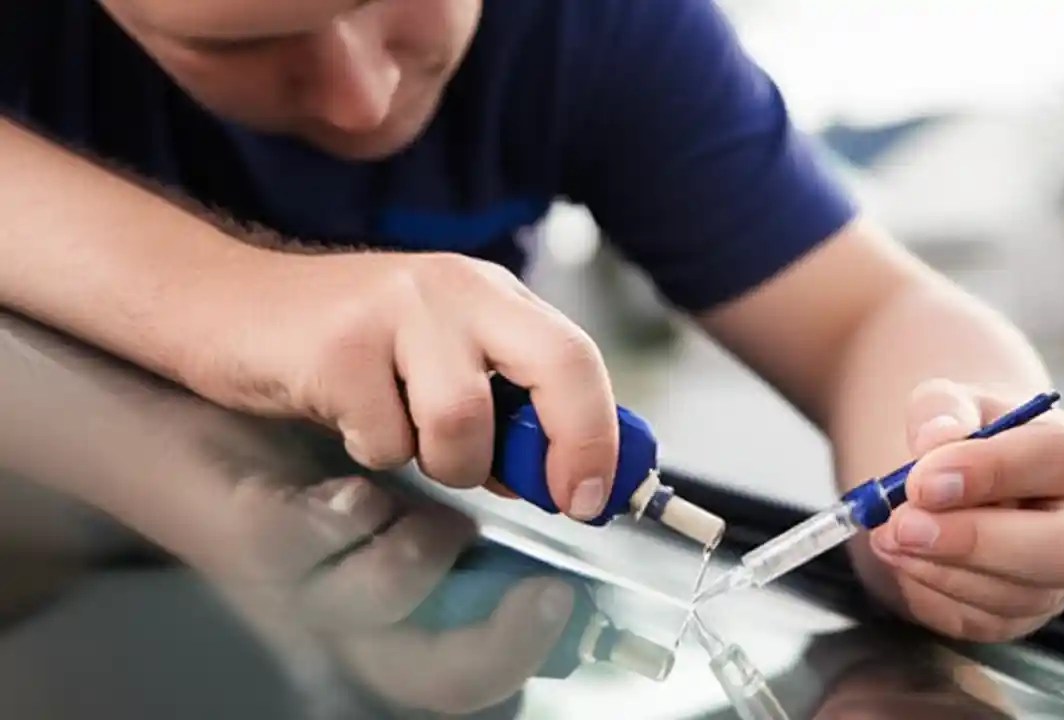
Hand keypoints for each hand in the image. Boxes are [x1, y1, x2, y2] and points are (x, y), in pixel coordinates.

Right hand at [180, 250, 617, 519]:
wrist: (224, 303)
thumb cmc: (344, 347)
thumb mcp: (437, 362)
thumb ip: (499, 410)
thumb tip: (559, 479)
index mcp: (489, 294)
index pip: (577, 354)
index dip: (600, 432)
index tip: (594, 494)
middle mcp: (455, 288)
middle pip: (558, 363)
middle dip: (568, 444)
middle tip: (555, 498)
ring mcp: (396, 308)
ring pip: (464, 421)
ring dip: (444, 462)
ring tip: (405, 440)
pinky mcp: (337, 345)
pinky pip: (384, 440)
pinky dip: (372, 453)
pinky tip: (346, 419)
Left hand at [215, 474, 576, 714]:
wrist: (173, 432)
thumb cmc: (293, 460)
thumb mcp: (391, 497)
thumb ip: (459, 521)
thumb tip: (554, 509)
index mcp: (380, 615)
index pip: (461, 676)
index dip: (520, 654)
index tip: (561, 597)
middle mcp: (339, 620)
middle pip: (431, 677)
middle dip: (502, 644)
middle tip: (542, 589)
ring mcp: (291, 587)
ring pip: (379, 602)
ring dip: (425, 543)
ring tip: (420, 491)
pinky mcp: (249, 537)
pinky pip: (306, 541)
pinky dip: (347, 509)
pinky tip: (354, 478)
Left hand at [851, 379, 1063, 641]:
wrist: (946, 482)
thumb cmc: (958, 437)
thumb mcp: (945, 404)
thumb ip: (942, 410)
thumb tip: (935, 439)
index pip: (1058, 459)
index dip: (992, 469)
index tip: (923, 480)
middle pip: (1063, 548)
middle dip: (976, 540)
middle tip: (905, 525)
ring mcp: (1056, 579)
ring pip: (1016, 594)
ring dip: (939, 568)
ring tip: (887, 535)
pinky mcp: (1017, 616)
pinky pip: (978, 620)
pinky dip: (929, 593)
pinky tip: (901, 561)